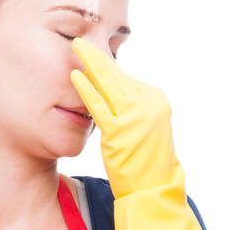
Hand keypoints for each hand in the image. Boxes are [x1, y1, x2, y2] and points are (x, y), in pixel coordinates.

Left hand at [68, 36, 180, 197]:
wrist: (153, 187)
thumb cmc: (145, 162)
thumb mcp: (144, 128)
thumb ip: (130, 109)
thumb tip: (111, 93)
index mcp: (155, 100)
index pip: (125, 79)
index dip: (105, 68)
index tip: (90, 56)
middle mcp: (148, 102)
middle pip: (117, 74)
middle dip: (98, 57)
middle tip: (80, 41)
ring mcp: (135, 115)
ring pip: (108, 83)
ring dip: (90, 64)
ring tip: (75, 48)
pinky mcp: (119, 130)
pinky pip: (98, 104)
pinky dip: (85, 89)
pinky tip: (73, 76)